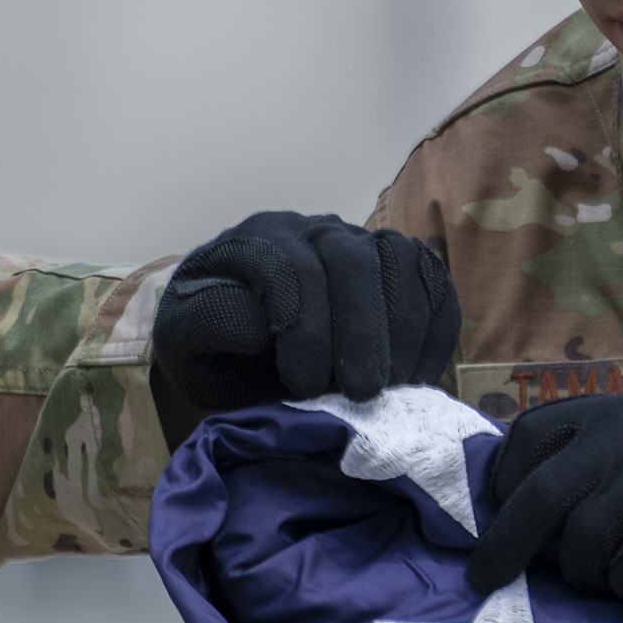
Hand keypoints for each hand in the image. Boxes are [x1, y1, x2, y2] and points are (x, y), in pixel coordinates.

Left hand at [155, 212, 459, 410]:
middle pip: (351, 259)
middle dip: (360, 330)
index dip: (304, 326)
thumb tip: (259, 318)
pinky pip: (432, 280)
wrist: (244, 351)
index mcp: (255, 241)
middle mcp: (312, 229)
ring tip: (389, 390)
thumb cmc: (216, 351)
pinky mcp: (398, 265)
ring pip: (398, 261)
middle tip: (361, 393)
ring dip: (401, 331)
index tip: (303, 385)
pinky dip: (433, 328)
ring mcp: (361, 241)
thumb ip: (209, 324)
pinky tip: (414, 375)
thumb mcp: (188, 345)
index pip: (290, 266)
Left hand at [465, 394, 622, 604]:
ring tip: (608, 575)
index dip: (504, 481)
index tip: (502, 511)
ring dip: (586, 575)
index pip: (528, 436)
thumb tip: (500, 501)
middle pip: (538, 497)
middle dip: (504, 546)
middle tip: (484, 578)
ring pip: (581, 548)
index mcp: (608, 411)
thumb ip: (583, 453)